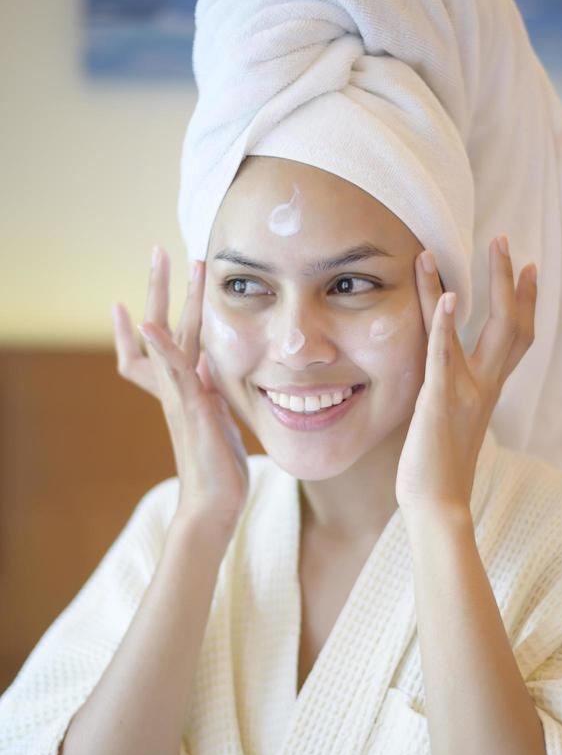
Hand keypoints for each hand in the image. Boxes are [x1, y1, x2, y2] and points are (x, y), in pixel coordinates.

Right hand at [112, 246, 249, 523]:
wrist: (213, 505)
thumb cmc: (217, 465)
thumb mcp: (218, 417)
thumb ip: (209, 388)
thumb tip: (209, 361)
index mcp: (186, 386)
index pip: (166, 340)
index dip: (159, 311)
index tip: (159, 281)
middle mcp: (177, 386)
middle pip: (162, 327)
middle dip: (160, 287)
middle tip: (159, 249)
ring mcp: (180, 396)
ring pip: (168, 337)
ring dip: (164, 296)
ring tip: (164, 260)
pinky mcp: (190, 410)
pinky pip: (173, 372)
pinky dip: (161, 347)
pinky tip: (152, 324)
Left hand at [395, 236, 536, 516]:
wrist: (438, 507)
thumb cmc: (438, 469)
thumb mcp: (449, 423)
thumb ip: (451, 397)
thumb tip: (443, 382)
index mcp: (487, 390)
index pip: (515, 338)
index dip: (523, 302)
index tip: (528, 268)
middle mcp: (483, 386)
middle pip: (509, 324)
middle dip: (507, 280)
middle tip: (505, 241)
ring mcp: (464, 392)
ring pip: (474, 328)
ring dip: (466, 284)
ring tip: (460, 249)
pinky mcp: (439, 402)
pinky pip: (443, 357)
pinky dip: (443, 325)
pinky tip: (441, 296)